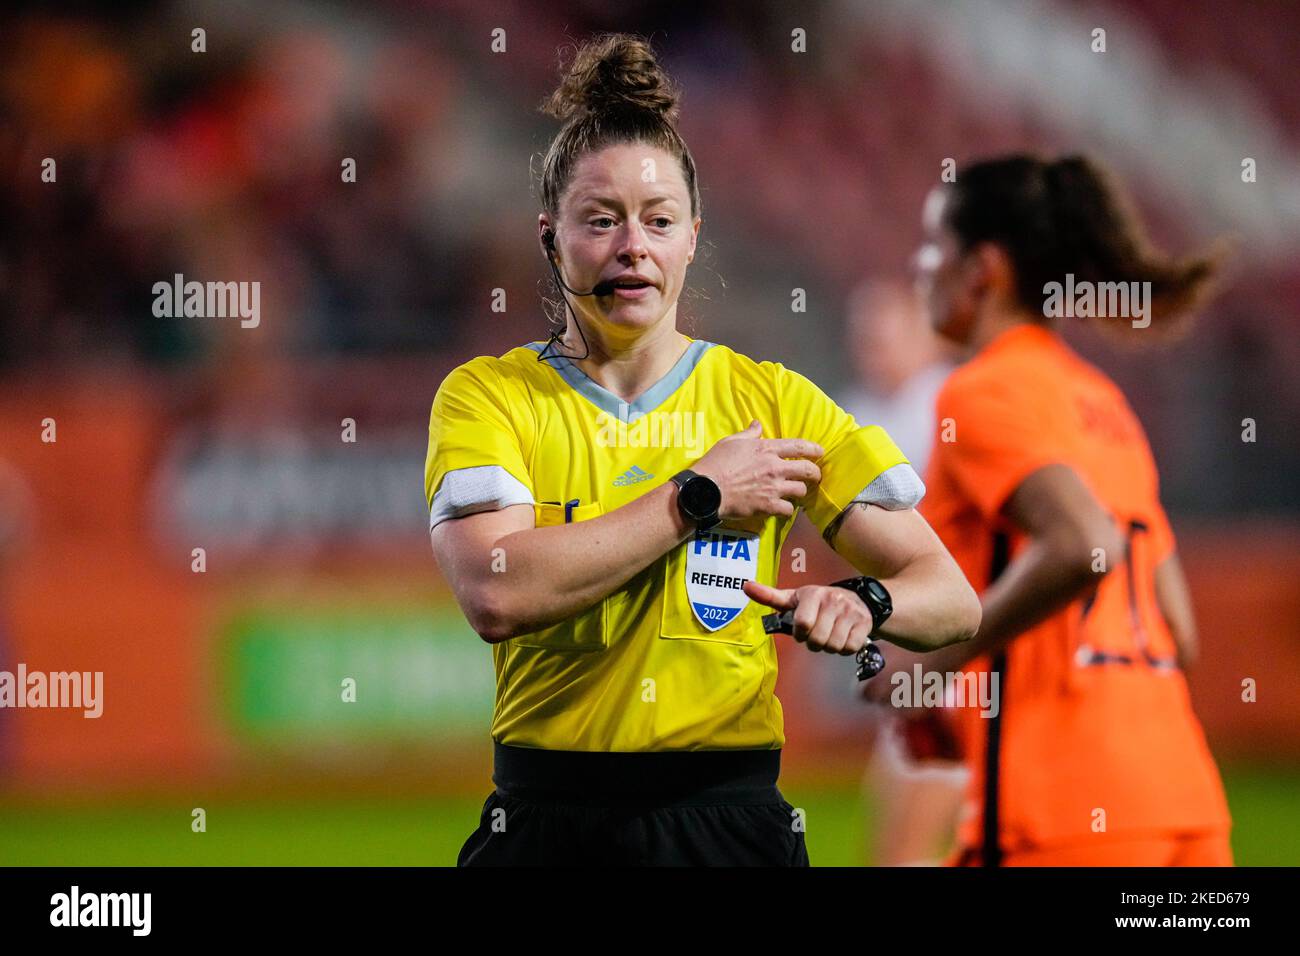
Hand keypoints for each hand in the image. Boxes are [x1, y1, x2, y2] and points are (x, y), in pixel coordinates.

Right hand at [692, 421, 822, 521]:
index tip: (820, 452)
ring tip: (795, 492)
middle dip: (815, 473)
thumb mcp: (731, 442)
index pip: (799, 447)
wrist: (706, 489)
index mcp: (766, 449)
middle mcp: (774, 467)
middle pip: (807, 470)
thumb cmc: (716, 463)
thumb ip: (749, 434)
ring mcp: (773, 487)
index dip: (813, 449)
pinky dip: (787, 509)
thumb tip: (757, 424)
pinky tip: (782, 507)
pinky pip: (788, 509)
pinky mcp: (768, 506)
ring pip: (801, 490)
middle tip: (814, 476)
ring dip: (799, 491)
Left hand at [743, 581, 874, 654]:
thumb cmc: (818, 602)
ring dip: (829, 647)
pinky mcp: (864, 624)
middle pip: (818, 639)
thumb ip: (770, 596)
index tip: (802, 629)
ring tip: (829, 635)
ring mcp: (850, 612)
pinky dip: (844, 649)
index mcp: (813, 594)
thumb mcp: (794, 598)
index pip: (803, 623)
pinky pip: (850, 648)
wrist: (858, 599)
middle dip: (814, 642)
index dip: (800, 633)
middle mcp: (833, 600)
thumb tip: (745, 586)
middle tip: (816, 634)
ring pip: (834, 645)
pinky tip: (843, 637)